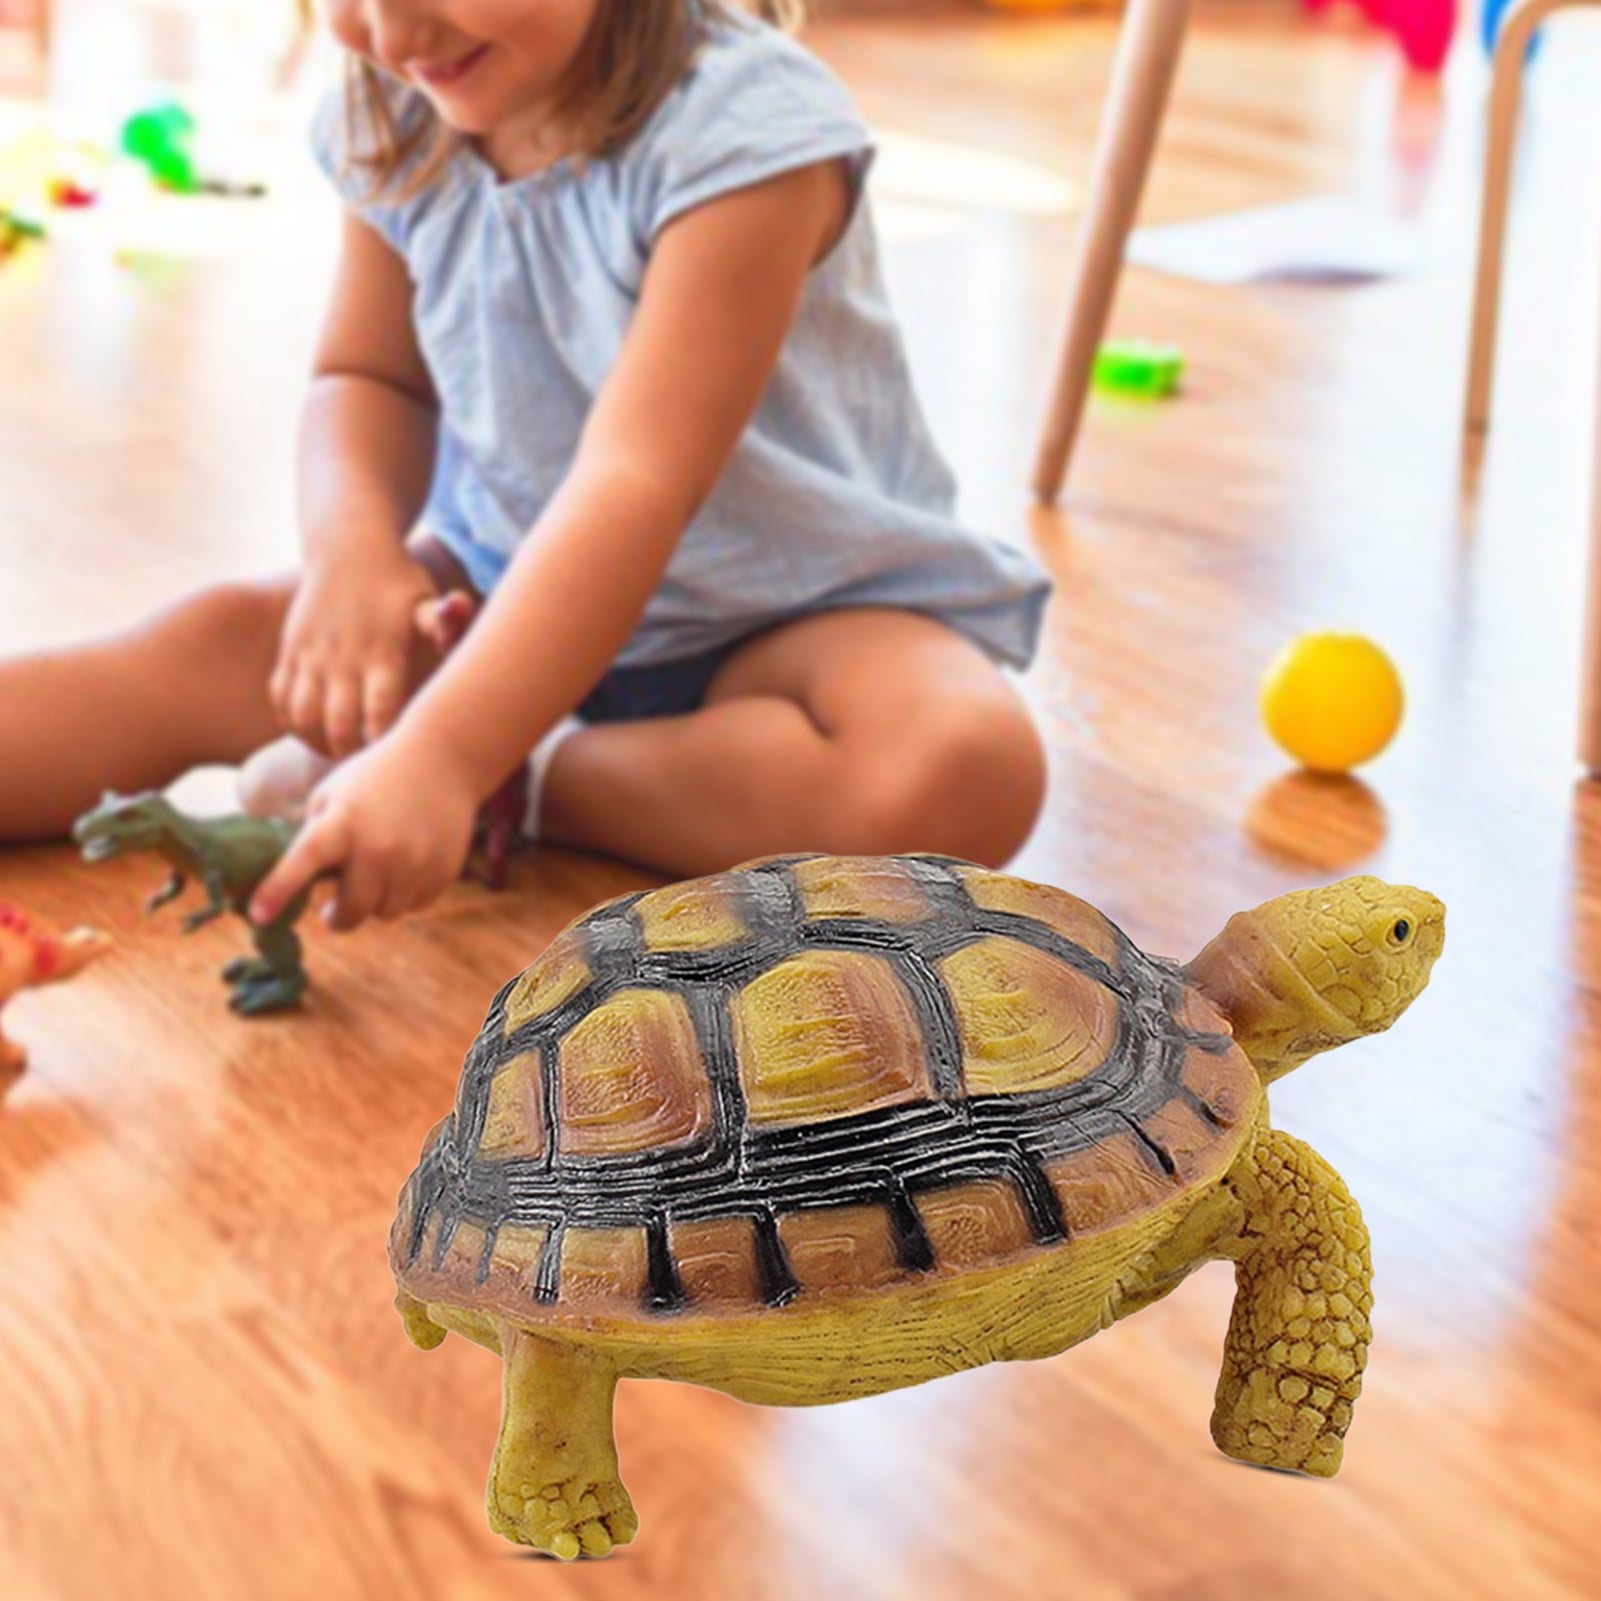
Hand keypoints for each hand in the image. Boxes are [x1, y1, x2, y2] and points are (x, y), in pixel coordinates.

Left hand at [249, 733, 479, 930]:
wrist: (443, 759)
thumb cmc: (376, 776)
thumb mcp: (333, 795)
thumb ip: (315, 837)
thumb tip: (302, 884)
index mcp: (342, 822)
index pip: (303, 861)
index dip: (277, 890)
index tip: (258, 916)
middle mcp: (378, 846)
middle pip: (351, 912)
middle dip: (337, 916)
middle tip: (331, 910)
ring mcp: (414, 862)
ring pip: (385, 912)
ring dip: (374, 901)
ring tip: (377, 873)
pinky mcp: (442, 871)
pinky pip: (414, 904)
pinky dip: (404, 893)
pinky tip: (407, 864)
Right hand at [271, 546, 439, 757]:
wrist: (347, 547)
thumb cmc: (398, 582)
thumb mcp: (426, 600)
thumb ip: (442, 622)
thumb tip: (461, 612)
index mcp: (382, 653)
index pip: (381, 712)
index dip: (384, 741)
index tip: (393, 755)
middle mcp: (344, 657)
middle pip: (339, 723)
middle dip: (350, 752)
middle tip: (364, 766)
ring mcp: (312, 654)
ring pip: (303, 715)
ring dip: (316, 741)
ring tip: (334, 751)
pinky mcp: (290, 649)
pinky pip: (280, 696)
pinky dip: (290, 719)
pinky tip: (309, 728)